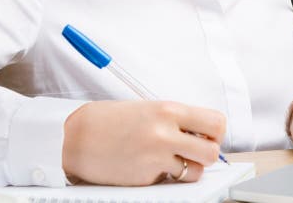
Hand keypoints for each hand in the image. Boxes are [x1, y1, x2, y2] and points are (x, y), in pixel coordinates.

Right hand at [62, 100, 225, 185]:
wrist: (76, 137)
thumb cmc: (112, 121)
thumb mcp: (151, 109)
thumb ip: (179, 120)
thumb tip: (205, 135)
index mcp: (169, 110)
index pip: (216, 123)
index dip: (216, 133)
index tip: (207, 136)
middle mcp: (166, 133)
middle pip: (212, 152)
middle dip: (206, 155)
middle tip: (193, 152)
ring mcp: (156, 158)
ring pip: (195, 172)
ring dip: (187, 169)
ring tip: (170, 160)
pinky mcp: (146, 179)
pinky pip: (170, 182)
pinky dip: (164, 177)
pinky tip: (148, 166)